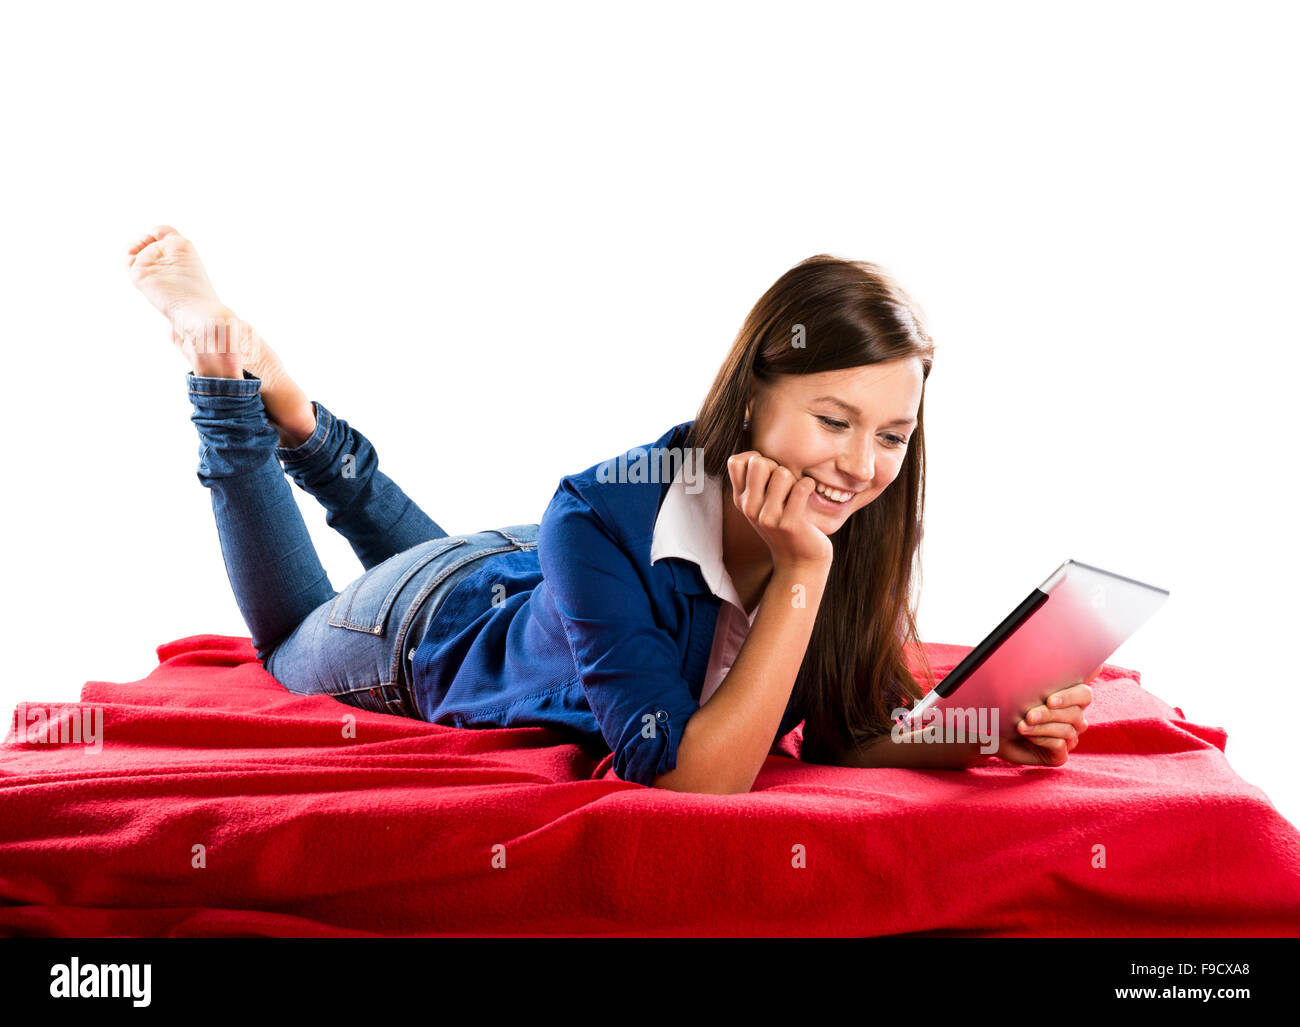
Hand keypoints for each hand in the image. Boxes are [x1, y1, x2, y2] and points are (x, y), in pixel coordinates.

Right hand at [726, 450, 832, 572]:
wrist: (800, 560)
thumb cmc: (784, 523)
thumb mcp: (762, 504)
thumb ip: (755, 480)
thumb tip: (756, 454)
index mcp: (740, 500)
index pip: (736, 461)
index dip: (755, 458)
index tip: (768, 473)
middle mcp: (749, 508)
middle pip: (759, 462)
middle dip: (777, 466)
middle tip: (785, 485)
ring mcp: (767, 517)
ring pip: (783, 473)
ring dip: (795, 479)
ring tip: (796, 495)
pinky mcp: (788, 524)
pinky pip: (801, 487)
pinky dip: (809, 486)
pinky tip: (808, 495)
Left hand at [994, 682, 1092, 765]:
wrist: (994, 732)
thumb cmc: (1010, 708)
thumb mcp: (1021, 694)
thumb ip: (1034, 686)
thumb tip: (1036, 674)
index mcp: (1070, 700)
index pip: (1084, 695)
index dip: (1071, 697)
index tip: (1049, 700)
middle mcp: (1074, 719)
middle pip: (1075, 714)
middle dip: (1049, 714)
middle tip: (1028, 716)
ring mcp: (1069, 739)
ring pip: (1067, 730)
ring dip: (1042, 727)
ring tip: (1022, 726)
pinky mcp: (1060, 755)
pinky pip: (1059, 745)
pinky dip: (1041, 739)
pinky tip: (1026, 735)